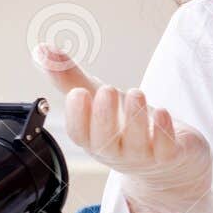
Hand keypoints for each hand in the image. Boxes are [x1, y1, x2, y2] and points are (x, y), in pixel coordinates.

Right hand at [35, 44, 212, 212]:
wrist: (171, 162)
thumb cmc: (128, 127)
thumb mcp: (99, 100)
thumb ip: (71, 78)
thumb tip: (40, 50)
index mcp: (95, 139)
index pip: (80, 134)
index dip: (77, 116)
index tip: (78, 93)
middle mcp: (117, 151)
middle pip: (105, 141)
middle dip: (104, 116)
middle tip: (107, 90)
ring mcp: (145, 157)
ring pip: (137, 144)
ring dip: (135, 116)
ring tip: (135, 93)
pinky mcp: (172, 156)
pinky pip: (166, 149)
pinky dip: (164, 131)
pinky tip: (162, 112)